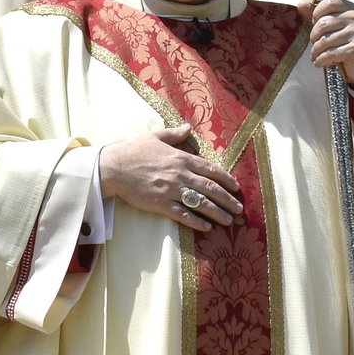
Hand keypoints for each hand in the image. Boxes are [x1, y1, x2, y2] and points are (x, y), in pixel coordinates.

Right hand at [98, 126, 244, 232]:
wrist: (114, 167)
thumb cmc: (134, 151)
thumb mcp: (156, 136)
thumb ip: (175, 134)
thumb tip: (188, 127)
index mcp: (181, 158)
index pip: (210, 169)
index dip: (226, 179)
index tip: (236, 187)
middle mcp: (181, 175)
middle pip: (211, 188)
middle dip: (228, 199)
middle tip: (239, 209)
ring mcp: (171, 191)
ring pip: (201, 203)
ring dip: (217, 213)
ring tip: (229, 220)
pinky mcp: (161, 204)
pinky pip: (183, 214)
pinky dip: (196, 221)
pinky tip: (206, 227)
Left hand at [298, 0, 353, 95]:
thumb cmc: (344, 43)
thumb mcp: (333, 27)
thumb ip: (318, 16)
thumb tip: (300, 4)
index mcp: (351, 8)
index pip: (329, 2)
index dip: (317, 13)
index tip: (315, 25)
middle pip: (323, 23)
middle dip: (314, 37)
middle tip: (315, 45)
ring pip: (325, 40)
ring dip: (315, 51)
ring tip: (316, 56)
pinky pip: (330, 53)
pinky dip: (320, 60)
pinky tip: (320, 62)